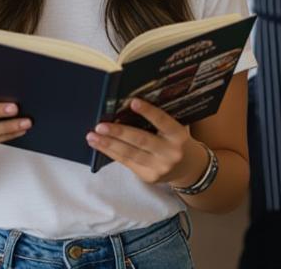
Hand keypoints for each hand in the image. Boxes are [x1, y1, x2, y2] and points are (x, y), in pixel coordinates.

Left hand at [87, 99, 205, 185]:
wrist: (188, 169)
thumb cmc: (176, 141)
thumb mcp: (175, 129)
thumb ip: (158, 121)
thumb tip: (127, 107)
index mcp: (179, 136)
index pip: (163, 122)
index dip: (149, 112)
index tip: (133, 102)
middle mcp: (170, 153)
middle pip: (142, 140)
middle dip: (119, 133)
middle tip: (100, 126)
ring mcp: (159, 167)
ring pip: (130, 154)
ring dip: (108, 145)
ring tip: (92, 136)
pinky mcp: (149, 177)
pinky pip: (127, 163)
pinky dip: (111, 153)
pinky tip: (100, 146)